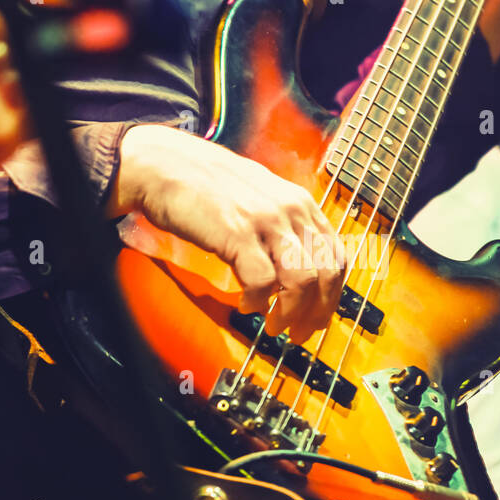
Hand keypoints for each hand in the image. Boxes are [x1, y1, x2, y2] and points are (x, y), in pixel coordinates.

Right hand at [111, 124, 344, 342]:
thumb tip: (289, 265)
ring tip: (274, 326)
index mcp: (299, 203)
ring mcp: (266, 221)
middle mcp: (290, 211)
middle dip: (317, 312)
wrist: (164, 167)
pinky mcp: (238, 233)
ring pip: (302, 280)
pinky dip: (258, 301)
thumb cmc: (203, 186)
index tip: (318, 316)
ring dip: (291, 312)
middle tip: (300, 333)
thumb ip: (279, 226)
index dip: (332, 294)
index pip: (336, 256)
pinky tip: (246, 306)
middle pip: (326, 273)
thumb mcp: (256, 199)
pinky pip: (262, 280)